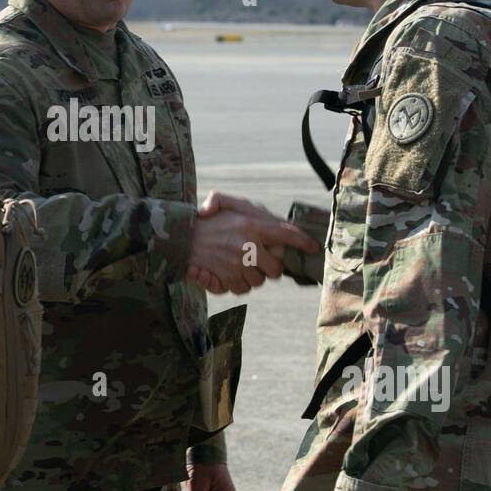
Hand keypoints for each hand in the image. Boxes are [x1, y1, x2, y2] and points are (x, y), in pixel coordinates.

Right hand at [186, 191, 319, 294]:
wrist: (176, 238)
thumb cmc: (201, 221)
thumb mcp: (220, 202)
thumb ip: (241, 203)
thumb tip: (258, 216)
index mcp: (252, 225)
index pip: (287, 235)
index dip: (303, 242)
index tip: (313, 247)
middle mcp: (248, 246)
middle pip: (276, 268)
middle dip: (269, 267)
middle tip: (259, 260)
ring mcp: (237, 265)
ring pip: (258, 281)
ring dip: (251, 276)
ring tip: (239, 265)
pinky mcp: (226, 279)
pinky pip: (241, 288)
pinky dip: (237, 283)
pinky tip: (227, 273)